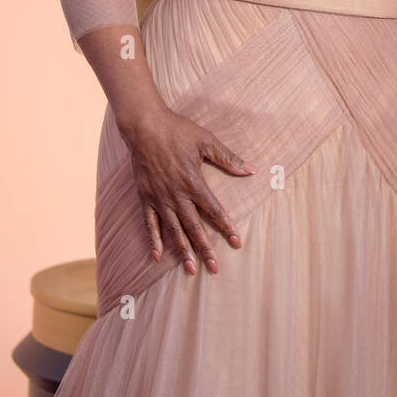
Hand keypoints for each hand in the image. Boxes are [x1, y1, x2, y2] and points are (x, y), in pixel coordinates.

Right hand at [121, 106, 255, 274]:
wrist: (144, 126)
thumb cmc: (177, 131)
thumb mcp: (206, 141)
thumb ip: (228, 158)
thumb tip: (251, 169)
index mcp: (193, 182)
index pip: (214, 210)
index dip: (226, 227)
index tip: (237, 243)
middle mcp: (176, 194)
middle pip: (193, 227)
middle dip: (205, 249)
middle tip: (214, 268)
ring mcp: (159, 198)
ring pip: (173, 230)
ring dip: (182, 250)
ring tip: (190, 269)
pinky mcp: (145, 197)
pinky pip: (149, 223)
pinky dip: (154, 239)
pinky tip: (158, 256)